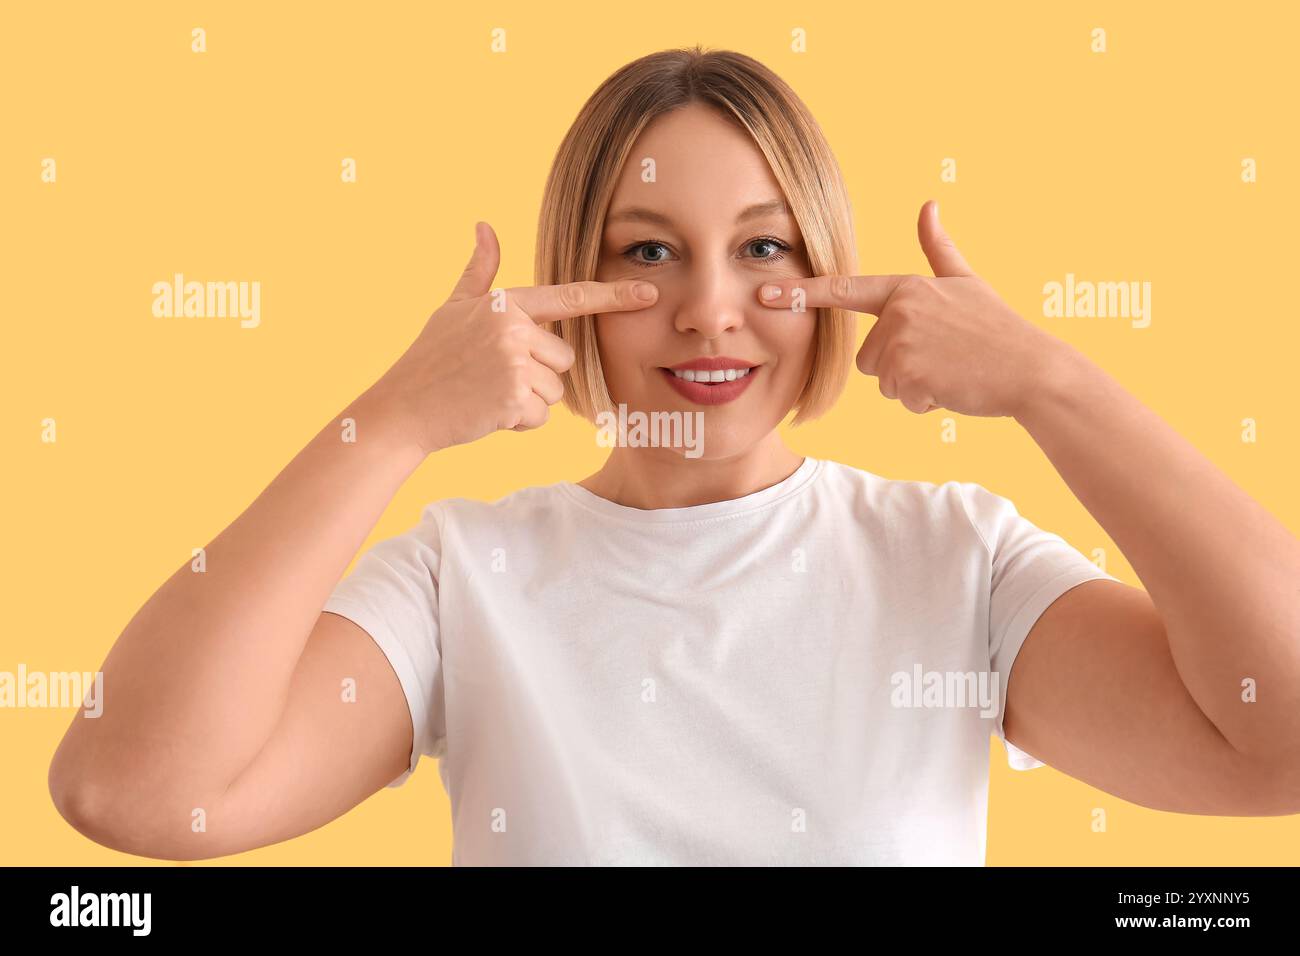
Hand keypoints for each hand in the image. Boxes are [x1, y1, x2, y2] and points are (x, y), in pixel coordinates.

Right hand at [370, 221, 658, 454]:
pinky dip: (519, 422)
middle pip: (564, 359)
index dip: (614, 296)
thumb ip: (479, 272)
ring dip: (527, 401)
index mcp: (505, 304)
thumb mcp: (453, 308)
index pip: (569, 297)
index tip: (649, 293)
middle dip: (537, 375)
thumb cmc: (430, 358)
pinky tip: (487, 412)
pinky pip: (541, 416)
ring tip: (487, 393)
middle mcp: (513, 328)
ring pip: (555, 391)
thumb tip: (485, 226)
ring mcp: (514, 362)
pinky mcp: (514, 397)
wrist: (403, 408)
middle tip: (492, 377)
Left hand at [756, 200, 1076, 417]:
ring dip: (912, 386)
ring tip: (949, 371)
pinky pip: (899, 399)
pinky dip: (924, 402)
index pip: (845, 291)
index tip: (765, 295)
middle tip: (941, 359)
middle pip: (867, 357)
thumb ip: (938, 248)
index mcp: (906, 287)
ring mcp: (903, 342)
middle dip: (898, 367)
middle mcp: (899, 311)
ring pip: (882, 381)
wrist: (1031, 369)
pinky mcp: (909, 374)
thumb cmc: (997, 329)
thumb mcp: (966, 281)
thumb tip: (928, 204)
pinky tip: (952, 387)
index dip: (802, 293)